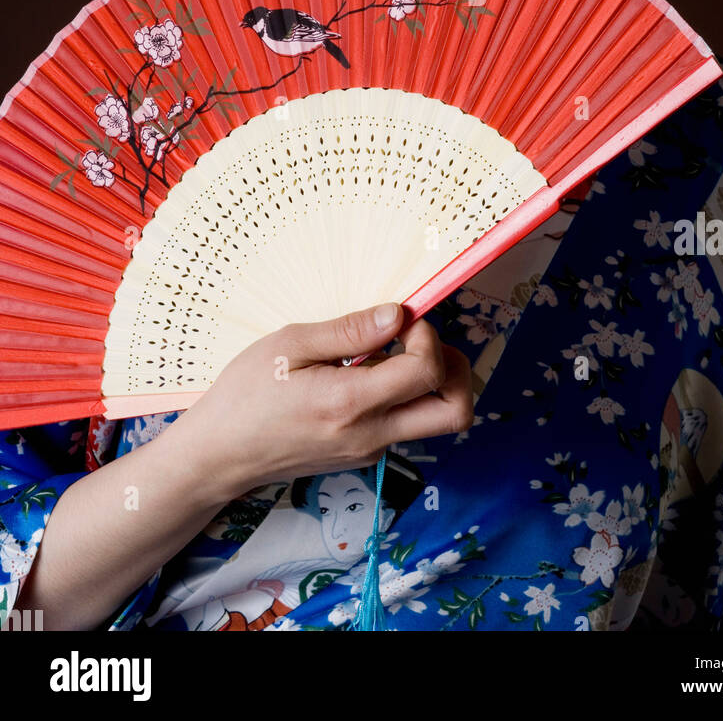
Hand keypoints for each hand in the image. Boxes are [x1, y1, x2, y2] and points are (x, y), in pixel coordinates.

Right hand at [176, 302, 473, 501]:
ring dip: (435, 383)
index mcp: (350, 403)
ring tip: (395, 353)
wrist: (219, 456)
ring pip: (437, 421)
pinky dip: (407, 395)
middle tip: (422, 341)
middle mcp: (370, 435)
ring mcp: (371, 450)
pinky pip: (407, 425)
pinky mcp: (365, 455)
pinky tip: (369, 373)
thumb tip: (397, 314)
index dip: (426, 336)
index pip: (427, 372)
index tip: (399, 320)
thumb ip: (349, 331)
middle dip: (455, 369)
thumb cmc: (245, 395)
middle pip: (455, 412)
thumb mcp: (288, 345)